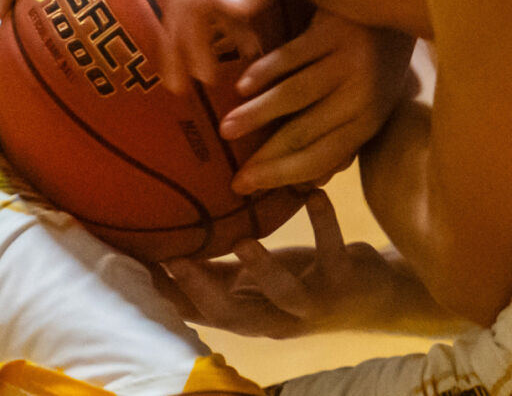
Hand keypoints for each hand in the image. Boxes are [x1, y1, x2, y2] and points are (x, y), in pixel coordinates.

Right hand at [159, 192, 402, 337]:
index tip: (138, 267)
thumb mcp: (255, 283)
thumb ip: (215, 273)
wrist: (373, 298)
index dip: (170, 294)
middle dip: (203, 290)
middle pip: (233, 315)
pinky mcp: (344, 280)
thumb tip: (162, 254)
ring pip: (284, 293)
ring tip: (243, 241)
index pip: (200, 311)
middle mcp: (276, 316)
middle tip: (177, 259)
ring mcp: (312, 302)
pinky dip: (324, 223)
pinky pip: (333, 251)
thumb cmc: (301, 281)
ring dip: (263, 267)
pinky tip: (314, 195)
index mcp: (249, 313)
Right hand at [167, 0, 361, 89]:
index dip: (191, 44)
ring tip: (211, 74)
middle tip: (179, 88)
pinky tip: (246, 43)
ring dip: (202, 37)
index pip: (191, 2)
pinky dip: (226, 21)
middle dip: (179, 46)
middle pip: (182, 1)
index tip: (200, 80)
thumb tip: (224, 11)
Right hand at [222, 10, 415, 193]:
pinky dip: (265, 72)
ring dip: (258, 115)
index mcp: (369, 119)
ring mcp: (348, 60)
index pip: (321, 156)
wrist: (405, 2)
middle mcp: (361, 94)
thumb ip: (342, 138)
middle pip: (305, 132)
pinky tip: (242, 85)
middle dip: (266, 157)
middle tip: (234, 172)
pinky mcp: (334, 29)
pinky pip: (292, 55)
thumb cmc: (379, 62)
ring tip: (226, 129)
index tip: (245, 185)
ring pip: (295, 95)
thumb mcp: (370, 104)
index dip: (281, 175)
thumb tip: (309, 182)